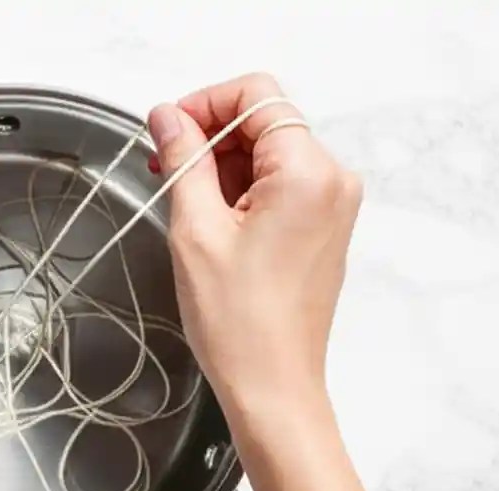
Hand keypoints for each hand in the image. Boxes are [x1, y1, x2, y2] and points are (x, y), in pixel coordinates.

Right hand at [147, 73, 361, 413]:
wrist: (274, 387)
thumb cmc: (241, 325)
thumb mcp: (195, 229)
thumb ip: (184, 159)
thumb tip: (168, 118)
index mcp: (308, 172)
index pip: (257, 95)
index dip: (204, 103)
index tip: (169, 130)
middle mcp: (333, 181)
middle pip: (265, 120)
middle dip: (211, 136)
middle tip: (166, 169)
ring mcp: (333, 205)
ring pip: (270, 152)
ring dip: (224, 166)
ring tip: (187, 206)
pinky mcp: (323, 227)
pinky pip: (281, 184)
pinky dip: (243, 190)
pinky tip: (212, 223)